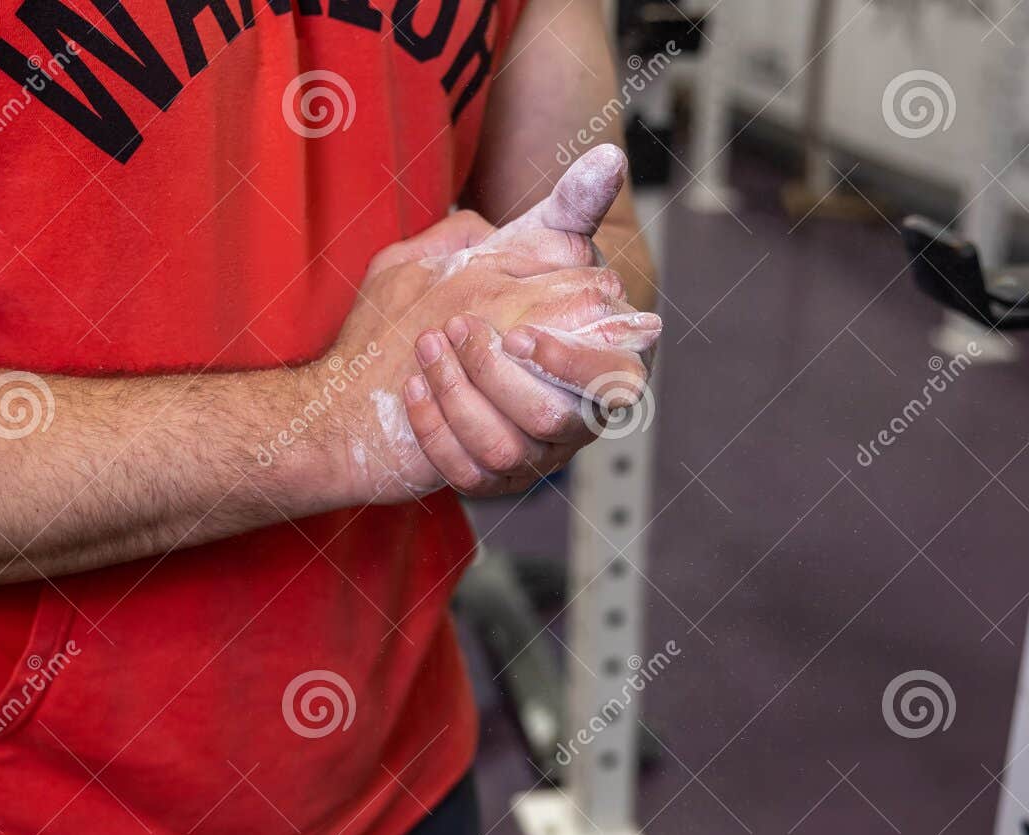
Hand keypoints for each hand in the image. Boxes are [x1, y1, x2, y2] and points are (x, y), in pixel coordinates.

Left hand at [326, 145, 659, 502]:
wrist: (425, 347)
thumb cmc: (500, 290)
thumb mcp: (530, 245)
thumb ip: (572, 206)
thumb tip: (606, 159)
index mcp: (599, 372)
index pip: (616, 385)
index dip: (571, 365)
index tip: (522, 334)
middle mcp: (572, 424)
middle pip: (552, 421)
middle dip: (498, 376)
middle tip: (459, 328)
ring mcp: (530, 460)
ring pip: (505, 451)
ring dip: (459, 397)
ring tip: (425, 348)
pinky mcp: (485, 480)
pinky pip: (465, 474)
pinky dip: (434, 430)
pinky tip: (412, 389)